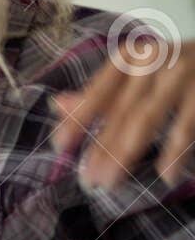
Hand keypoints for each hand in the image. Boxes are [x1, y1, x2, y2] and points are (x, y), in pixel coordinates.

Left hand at [52, 52, 194, 185]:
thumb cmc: (168, 66)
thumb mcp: (134, 72)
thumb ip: (99, 93)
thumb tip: (57, 106)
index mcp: (130, 57)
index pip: (97, 92)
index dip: (77, 119)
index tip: (60, 146)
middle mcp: (153, 61)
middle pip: (119, 111)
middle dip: (101, 148)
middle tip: (88, 179)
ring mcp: (181, 74)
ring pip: (145, 120)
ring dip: (126, 154)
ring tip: (111, 182)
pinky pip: (185, 127)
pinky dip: (176, 154)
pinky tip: (166, 176)